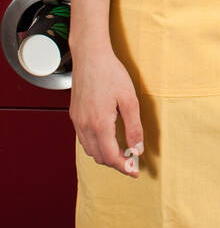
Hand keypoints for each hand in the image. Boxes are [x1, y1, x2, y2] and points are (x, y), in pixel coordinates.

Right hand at [69, 45, 143, 176]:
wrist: (90, 56)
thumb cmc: (110, 73)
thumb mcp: (129, 99)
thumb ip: (134, 126)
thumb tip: (137, 148)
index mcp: (99, 124)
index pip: (111, 156)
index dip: (124, 167)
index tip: (134, 171)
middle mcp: (85, 126)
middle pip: (99, 157)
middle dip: (115, 163)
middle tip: (130, 162)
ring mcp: (77, 121)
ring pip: (89, 150)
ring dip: (104, 155)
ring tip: (120, 152)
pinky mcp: (74, 115)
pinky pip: (83, 139)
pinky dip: (95, 145)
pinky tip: (106, 139)